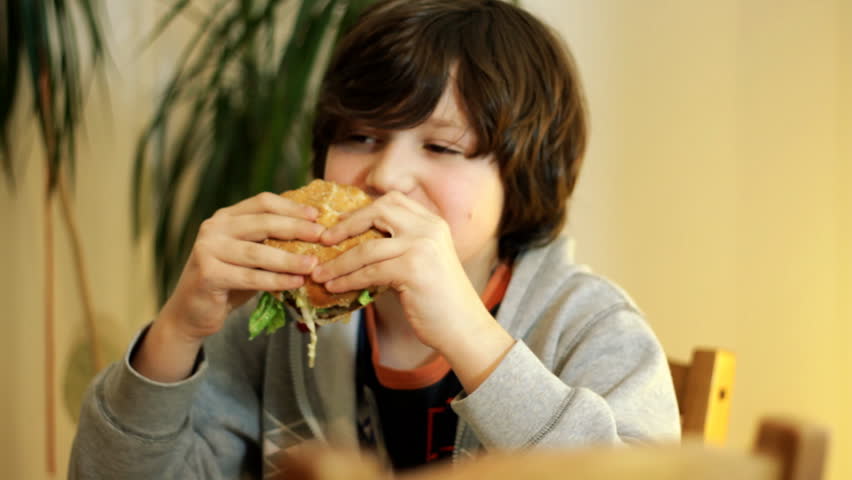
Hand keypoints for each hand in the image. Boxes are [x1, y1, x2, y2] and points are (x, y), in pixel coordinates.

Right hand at [159, 192, 324, 341]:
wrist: (193, 311)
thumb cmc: (229, 280)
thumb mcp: (250, 254)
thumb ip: (270, 241)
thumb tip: (314, 231)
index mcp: (226, 217)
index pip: (262, 202)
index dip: (291, 207)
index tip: (317, 216)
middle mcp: (214, 228)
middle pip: (262, 222)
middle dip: (296, 229)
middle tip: (322, 236)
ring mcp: (208, 250)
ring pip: (257, 252)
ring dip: (289, 259)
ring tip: (313, 265)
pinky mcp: (207, 274)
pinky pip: (250, 277)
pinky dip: (276, 281)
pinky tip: (296, 283)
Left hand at [311, 191, 487, 351]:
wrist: (463, 327)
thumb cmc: (439, 300)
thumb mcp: (423, 261)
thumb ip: (398, 247)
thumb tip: (355, 245)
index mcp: (432, 222)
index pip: (392, 200)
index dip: (362, 209)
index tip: (340, 223)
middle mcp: (429, 228)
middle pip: (378, 211)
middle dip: (346, 225)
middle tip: (324, 240)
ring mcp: (422, 246)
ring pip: (367, 247)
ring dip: (338, 262)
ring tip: (319, 273)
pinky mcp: (413, 269)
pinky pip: (369, 271)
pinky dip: (347, 279)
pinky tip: (334, 287)